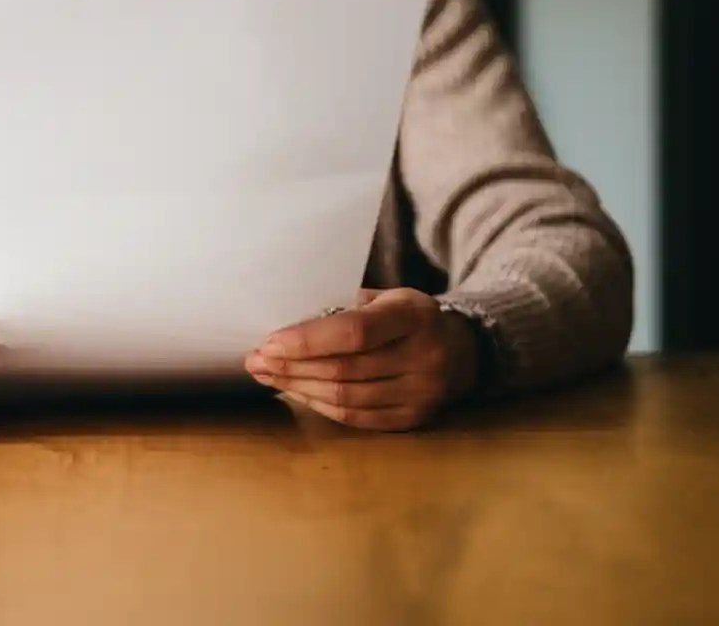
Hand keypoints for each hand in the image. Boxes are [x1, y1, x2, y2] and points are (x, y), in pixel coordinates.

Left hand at [245, 289, 480, 431]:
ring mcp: (421, 393)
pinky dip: (320, 406)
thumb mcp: (388, 298)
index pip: (353, 333)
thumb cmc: (408, 318)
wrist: (462, 352)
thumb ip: (345, 309)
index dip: (306, 340)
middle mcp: (423, 357)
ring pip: (345, 398)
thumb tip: (287, 326)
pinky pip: (355, 418)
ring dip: (298, 388)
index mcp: (414, 316)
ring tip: (268, 376)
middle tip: (256, 361)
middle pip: (343, 369)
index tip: (269, 343)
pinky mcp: (413, 419)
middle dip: (291, 367)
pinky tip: (297, 392)